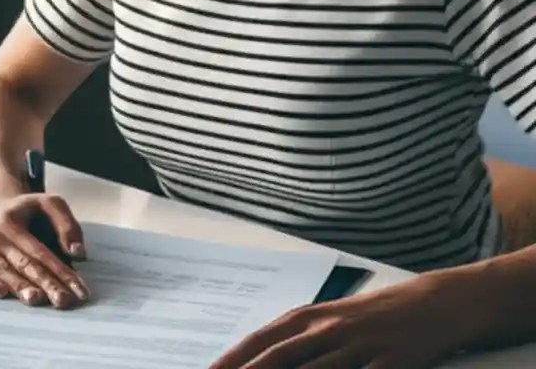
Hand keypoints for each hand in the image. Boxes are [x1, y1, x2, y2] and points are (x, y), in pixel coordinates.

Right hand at [0, 193, 91, 309]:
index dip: (62, 272)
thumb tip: (77, 254)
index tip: (80, 291)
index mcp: (11, 218)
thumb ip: (67, 225)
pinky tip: (0, 293)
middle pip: (23, 262)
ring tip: (37, 299)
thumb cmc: (23, 212)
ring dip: (20, 287)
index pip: (41, 251)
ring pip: (1, 270)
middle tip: (63, 301)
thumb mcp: (48, 205)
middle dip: (45, 283)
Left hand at [210, 273, 478, 368]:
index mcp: (307, 318)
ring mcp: (358, 346)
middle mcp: (327, 330)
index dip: (230, 361)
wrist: (435, 303)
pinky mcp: (390, 362)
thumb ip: (295, 340)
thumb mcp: (329, 320)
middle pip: (277, 360)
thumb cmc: (374, 315)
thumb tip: (255, 359)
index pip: (258, 343)